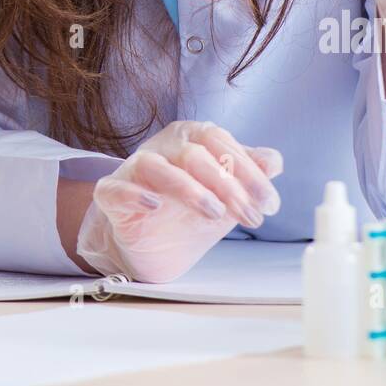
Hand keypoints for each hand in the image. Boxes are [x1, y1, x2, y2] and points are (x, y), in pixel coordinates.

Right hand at [76, 120, 282, 283]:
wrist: (148, 247)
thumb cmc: (188, 212)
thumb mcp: (226, 197)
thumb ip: (249, 176)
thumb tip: (275, 160)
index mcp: (191, 138)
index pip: (221, 142)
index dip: (248, 169)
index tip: (270, 202)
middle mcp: (162, 147)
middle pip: (193, 153)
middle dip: (227, 185)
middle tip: (250, 216)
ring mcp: (133, 169)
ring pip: (156, 166)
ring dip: (188, 189)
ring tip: (214, 214)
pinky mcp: (111, 194)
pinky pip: (116, 188)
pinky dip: (134, 194)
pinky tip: (153, 205)